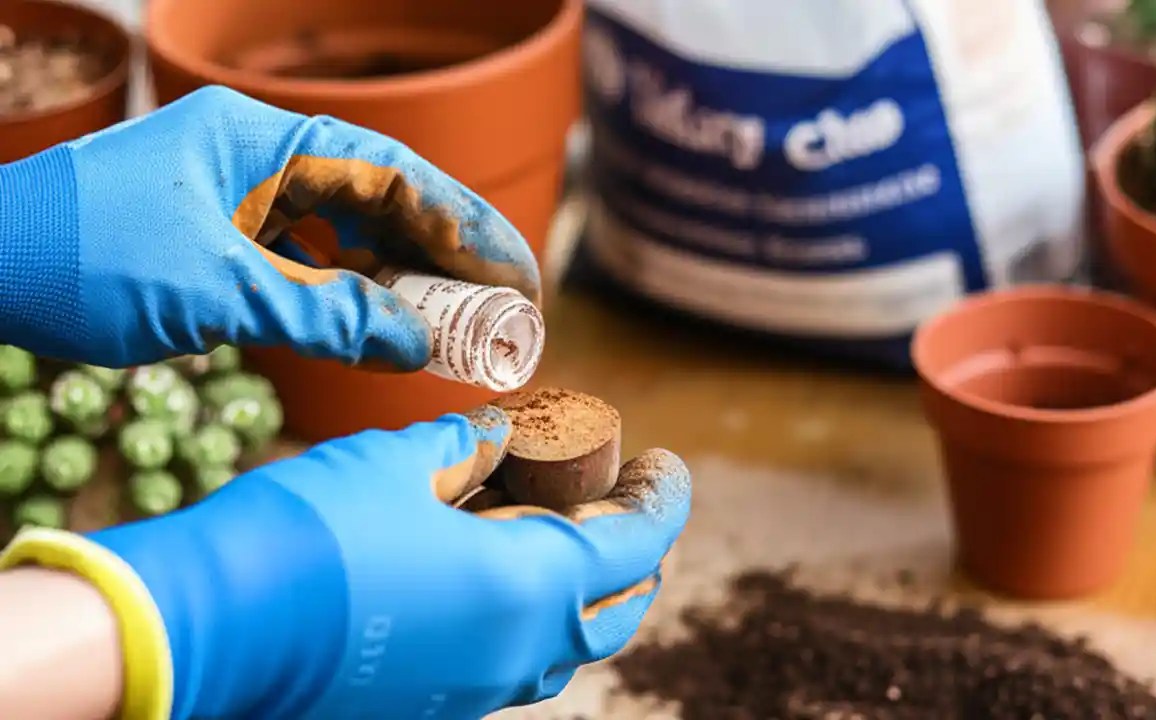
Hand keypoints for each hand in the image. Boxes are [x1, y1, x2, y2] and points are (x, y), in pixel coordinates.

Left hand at [0, 85, 539, 368]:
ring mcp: (235, 196)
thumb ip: (327, 315)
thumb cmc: (81, 259)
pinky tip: (373, 327)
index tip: (513, 270)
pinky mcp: (216, 236)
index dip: (463, 223)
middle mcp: (257, 158)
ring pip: (342, 233)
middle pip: (376, 199)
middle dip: (439, 254)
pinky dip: (341, 295)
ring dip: (395, 280)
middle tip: (500, 305)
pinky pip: (301, 260)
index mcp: (262, 139)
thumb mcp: (218, 291)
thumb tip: (416, 344)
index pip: (391, 172)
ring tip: (451, 325)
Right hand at [0, 408, 690, 718]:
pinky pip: (511, 665)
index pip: (635, 543)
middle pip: (615, 611)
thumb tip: (500, 434)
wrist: (211, 628)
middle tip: (627, 504)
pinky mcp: (431, 704)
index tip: (666, 464)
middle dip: (637, 556)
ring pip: (565, 647)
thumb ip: (467, 447)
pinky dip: (530, 622)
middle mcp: (516, 652)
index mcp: (527, 587)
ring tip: (567, 538)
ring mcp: (474, 690)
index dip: (661, 498)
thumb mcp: (398, 464)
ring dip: (586, 595)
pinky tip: (497, 579)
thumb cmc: (309, 534)